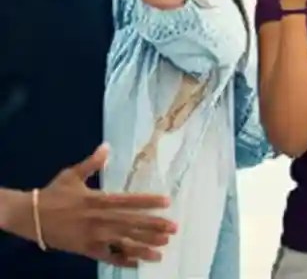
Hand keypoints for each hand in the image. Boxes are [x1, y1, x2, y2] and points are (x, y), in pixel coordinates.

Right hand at [3, 145, 176, 266]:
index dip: (148, 201)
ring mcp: (92, 236)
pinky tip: (138, 262)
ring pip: (122, 242)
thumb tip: (107, 146)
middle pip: (130, 223)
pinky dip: (122, 260)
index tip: (167, 202)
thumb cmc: (54, 194)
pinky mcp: (85, 249)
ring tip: (162, 248)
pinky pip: (107, 257)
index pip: (128, 201)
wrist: (30, 217)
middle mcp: (98, 219)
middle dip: (153, 226)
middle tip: (173, 228)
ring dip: (143, 245)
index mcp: (97, 200)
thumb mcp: (72, 175)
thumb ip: (92, 163)